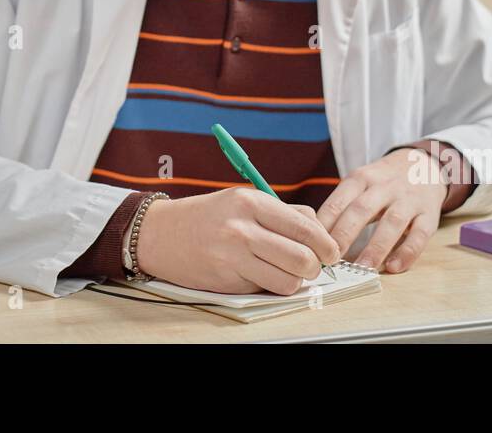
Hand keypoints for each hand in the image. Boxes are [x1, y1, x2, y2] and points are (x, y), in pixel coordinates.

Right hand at [134, 188, 340, 294]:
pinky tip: (261, 275)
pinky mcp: (227, 280)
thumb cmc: (207, 216)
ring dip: (295, 281)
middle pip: (303, 257)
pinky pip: (266, 289)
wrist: (161, 233)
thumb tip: (320, 232)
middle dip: (315, 266)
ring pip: (289, 280)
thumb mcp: (243, 200)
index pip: (306, 226)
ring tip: (286, 272)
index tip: (330, 251)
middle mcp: (242, 228)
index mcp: (251, 202)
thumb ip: (282, 213)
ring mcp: (233, 256)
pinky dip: (272, 286)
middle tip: (311, 265)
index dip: (326, 244)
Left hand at [316, 148, 447, 272]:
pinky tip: (394, 267)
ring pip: (391, 222)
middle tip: (331, 258)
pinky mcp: (429, 214)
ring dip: (376, 247)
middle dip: (345, 235)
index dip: (325, 224)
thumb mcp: (360, 182)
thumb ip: (342, 205)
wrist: (422, 163)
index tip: (313, 245)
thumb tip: (316, 237)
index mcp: (361, 178)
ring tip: (362, 268)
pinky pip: (419, 235)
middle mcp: (385, 186)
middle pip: (362, 210)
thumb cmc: (382, 181)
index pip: (339, 201)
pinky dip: (407, 252)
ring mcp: (409, 199)